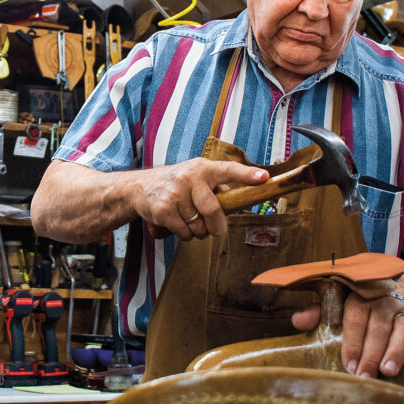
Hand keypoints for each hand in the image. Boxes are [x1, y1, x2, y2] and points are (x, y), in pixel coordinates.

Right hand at [135, 158, 268, 240]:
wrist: (139, 187)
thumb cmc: (177, 184)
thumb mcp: (196, 177)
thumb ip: (217, 188)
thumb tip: (241, 201)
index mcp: (203, 168)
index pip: (228, 170)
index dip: (246, 175)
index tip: (263, 178)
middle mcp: (189, 177)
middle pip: (213, 210)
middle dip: (217, 226)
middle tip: (216, 229)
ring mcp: (175, 193)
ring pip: (198, 226)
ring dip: (198, 231)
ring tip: (189, 220)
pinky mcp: (163, 209)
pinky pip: (185, 233)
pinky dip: (185, 234)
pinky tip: (177, 224)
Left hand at [291, 291, 403, 377]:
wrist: (397, 298)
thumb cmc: (361, 312)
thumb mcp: (339, 308)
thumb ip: (319, 314)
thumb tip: (297, 321)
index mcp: (359, 299)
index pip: (354, 318)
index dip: (351, 341)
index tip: (347, 364)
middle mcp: (383, 302)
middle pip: (377, 327)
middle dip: (370, 354)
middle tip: (364, 376)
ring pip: (402, 327)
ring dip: (396, 349)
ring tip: (389, 370)